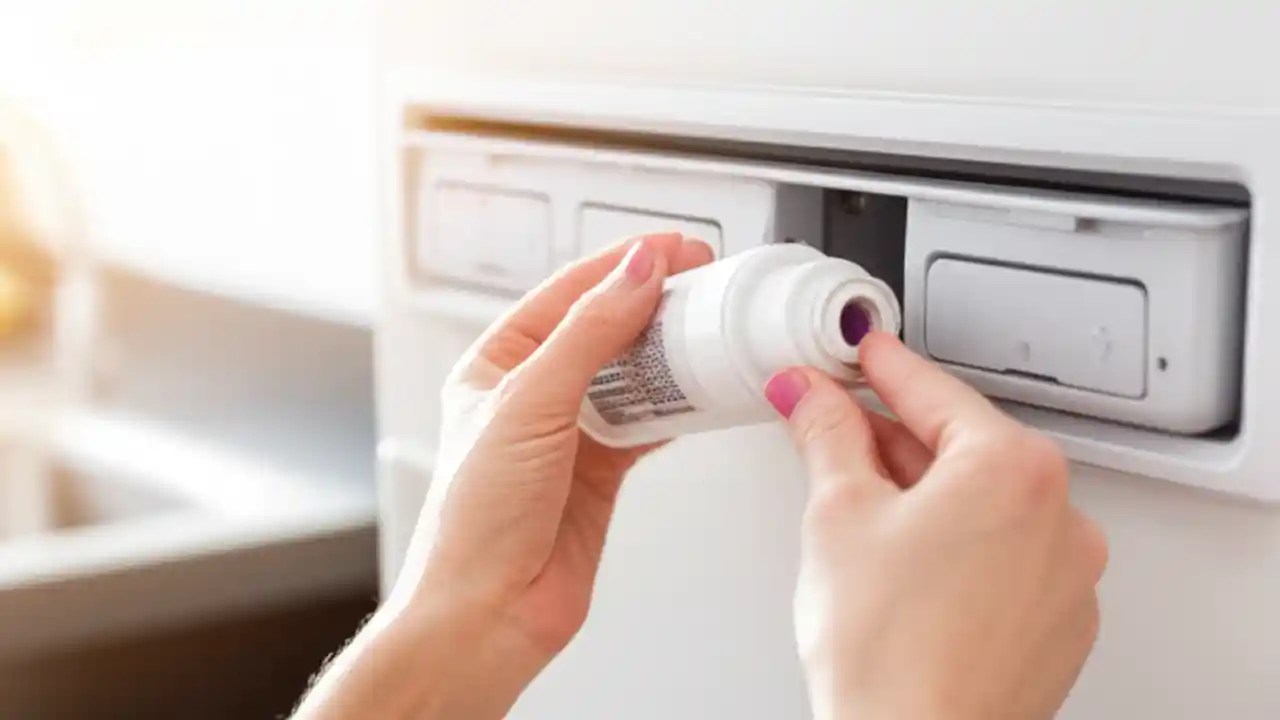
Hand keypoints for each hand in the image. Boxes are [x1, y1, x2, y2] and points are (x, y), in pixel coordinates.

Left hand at [293, 233, 712, 718]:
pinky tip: (702, 390)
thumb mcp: (529, 403)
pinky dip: (678, 406)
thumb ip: (588, 333)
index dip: (622, 264)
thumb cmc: (474, 519)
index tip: (672, 248)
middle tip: (703, 282)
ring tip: (710, 328)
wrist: (486, 612)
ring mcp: (569, 432)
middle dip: (653, 301)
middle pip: (605, 327)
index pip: (568, 292)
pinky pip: (649, 423)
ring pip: (631, 373)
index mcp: (496, 363)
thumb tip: (632, 273)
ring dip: (669, 351)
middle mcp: (532, 393)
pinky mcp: (601, 472)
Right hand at [765, 334, 1107, 719]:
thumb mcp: (837, 513)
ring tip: (859, 512)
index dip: (882, 366)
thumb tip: (814, 395)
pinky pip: (1006, 555)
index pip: (934, 390)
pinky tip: (905, 566)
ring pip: (985, 504)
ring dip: (925, 493)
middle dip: (894, 436)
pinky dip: (959, 545)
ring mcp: (1066, 574)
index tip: (860, 352)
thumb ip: (828, 434)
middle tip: (835, 427)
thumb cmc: (888, 654)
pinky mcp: (1058, 621)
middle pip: (962, 447)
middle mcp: (1061, 517)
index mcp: (1013, 470)